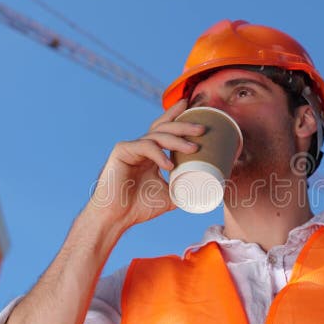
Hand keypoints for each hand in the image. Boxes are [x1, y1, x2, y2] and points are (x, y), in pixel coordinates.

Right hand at [88, 99, 202, 228]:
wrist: (116, 218)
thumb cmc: (139, 208)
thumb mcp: (169, 196)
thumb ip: (184, 189)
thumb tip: (207, 189)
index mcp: (151, 153)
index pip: (165, 129)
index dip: (176, 115)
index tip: (190, 105)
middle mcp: (141, 147)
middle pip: (164, 128)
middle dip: (184, 125)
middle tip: (202, 129)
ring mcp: (131, 147)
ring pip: (156, 135)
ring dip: (177, 140)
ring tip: (194, 148)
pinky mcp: (122, 151)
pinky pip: (145, 146)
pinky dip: (159, 154)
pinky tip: (169, 165)